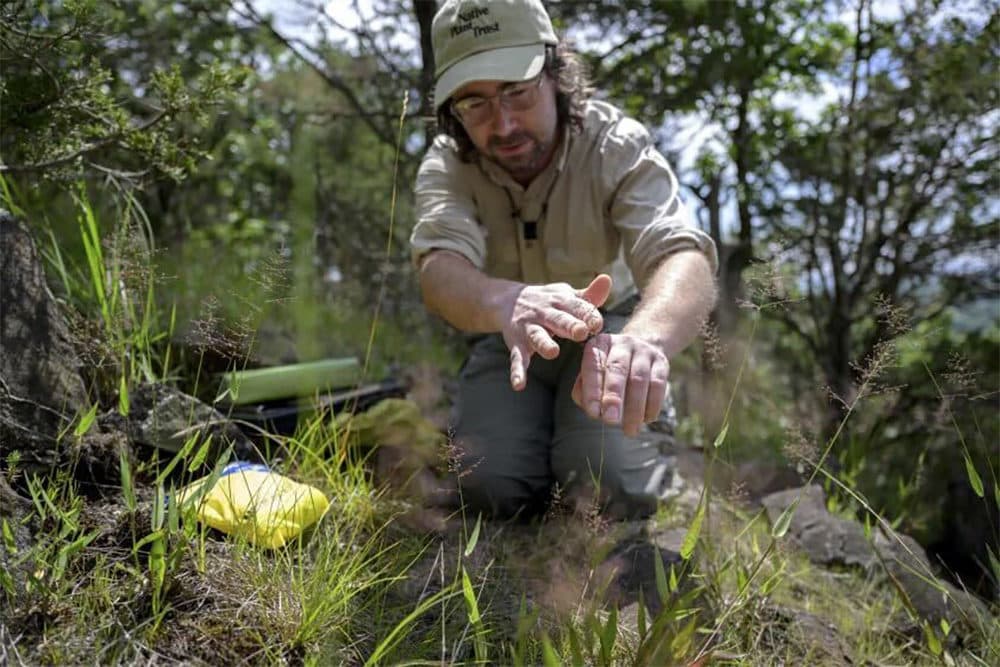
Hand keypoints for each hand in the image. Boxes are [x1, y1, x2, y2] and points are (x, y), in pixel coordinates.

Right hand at [501, 274, 611, 390]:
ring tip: (552, 352)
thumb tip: (608, 279)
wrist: (508, 300)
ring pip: (537, 337)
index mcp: (560, 301)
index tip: (598, 323)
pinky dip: (517, 372)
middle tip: (581, 332)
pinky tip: (519, 385)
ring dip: (544, 344)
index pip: (576, 306)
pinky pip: (517, 358)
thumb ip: (588, 296)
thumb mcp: (567, 296)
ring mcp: (529, 329)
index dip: (587, 315)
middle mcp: (544, 313)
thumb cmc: (548, 301)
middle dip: (569, 325)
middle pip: (558, 319)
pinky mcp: (517, 344)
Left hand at [571, 332, 669, 436]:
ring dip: (634, 408)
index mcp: (599, 345)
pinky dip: (652, 405)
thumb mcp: (592, 375)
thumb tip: (593, 410)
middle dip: (614, 397)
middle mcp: (621, 344)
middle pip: (618, 369)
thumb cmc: (607, 371)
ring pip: (639, 379)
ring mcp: (643, 351)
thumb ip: (585, 392)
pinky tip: (646, 420)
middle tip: (611, 420)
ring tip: (630, 430)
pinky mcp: (661, 362)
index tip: (594, 413)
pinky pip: (658, 385)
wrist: (640, 350)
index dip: (592, 390)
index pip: (593, 366)